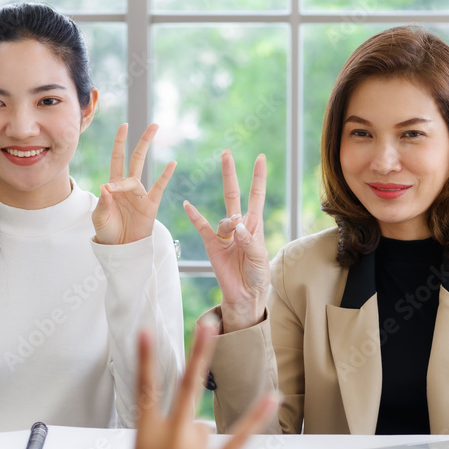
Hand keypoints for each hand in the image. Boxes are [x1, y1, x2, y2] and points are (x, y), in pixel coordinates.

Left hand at [92, 123, 176, 245]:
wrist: (121, 248)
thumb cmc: (107, 232)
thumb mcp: (100, 217)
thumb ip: (103, 202)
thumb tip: (106, 186)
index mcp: (114, 186)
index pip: (117, 159)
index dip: (120, 143)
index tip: (124, 126)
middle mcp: (128, 186)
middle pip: (135, 158)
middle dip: (142, 141)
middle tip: (154, 125)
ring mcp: (140, 194)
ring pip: (139, 172)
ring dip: (138, 159)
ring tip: (144, 146)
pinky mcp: (150, 205)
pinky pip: (158, 187)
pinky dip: (164, 176)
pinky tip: (171, 163)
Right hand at [121, 320, 278, 448]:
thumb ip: (157, 441)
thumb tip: (187, 429)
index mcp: (145, 439)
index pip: (145, 390)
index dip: (147, 359)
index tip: (148, 332)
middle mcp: (172, 442)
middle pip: (187, 388)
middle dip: (198, 354)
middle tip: (207, 326)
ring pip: (203, 427)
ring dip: (195, 443)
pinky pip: (239, 440)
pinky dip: (256, 418)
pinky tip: (271, 399)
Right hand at [183, 150, 270, 331]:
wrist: (245, 294)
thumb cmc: (258, 275)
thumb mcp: (260, 257)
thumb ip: (249, 240)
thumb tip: (236, 225)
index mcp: (254, 225)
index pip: (256, 196)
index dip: (258, 177)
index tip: (260, 158)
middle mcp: (238, 226)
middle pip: (233, 194)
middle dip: (230, 174)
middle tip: (226, 153)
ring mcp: (224, 235)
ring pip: (224, 218)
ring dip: (229, 223)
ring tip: (235, 236)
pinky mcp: (212, 245)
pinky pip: (202, 228)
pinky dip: (195, 216)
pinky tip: (188, 205)